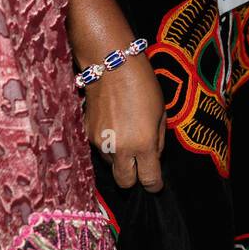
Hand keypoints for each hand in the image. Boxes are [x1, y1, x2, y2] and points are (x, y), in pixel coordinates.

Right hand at [83, 55, 165, 190]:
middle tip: (140, 166)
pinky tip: (114, 125)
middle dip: (134, 179)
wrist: (110, 64)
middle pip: (124, 182)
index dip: (154, 185)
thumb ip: (159, 140)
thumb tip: (154, 157)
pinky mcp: (87, 134)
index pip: (148, 179)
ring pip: (111, 165)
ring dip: (120, 158)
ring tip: (126, 134)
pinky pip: (100, 149)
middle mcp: (119, 149)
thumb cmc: (142, 84)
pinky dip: (108, 144)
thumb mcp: (161, 112)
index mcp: (142, 144)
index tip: (155, 184)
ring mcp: (100, 143)